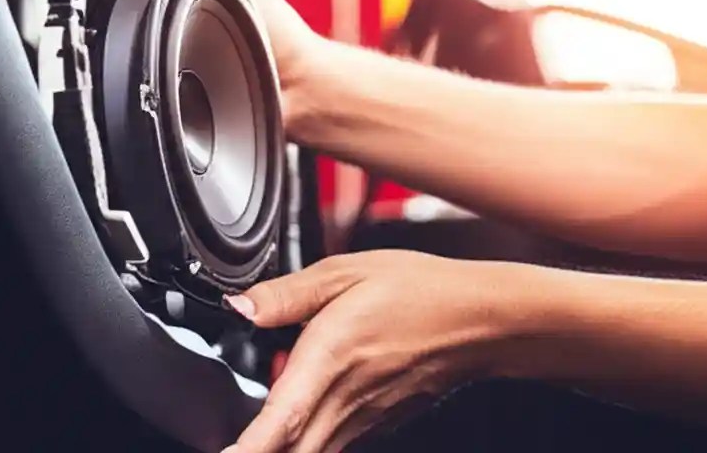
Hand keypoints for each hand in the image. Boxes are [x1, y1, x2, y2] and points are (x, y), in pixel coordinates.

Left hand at [221, 251, 525, 451]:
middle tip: (227, 448)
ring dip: (281, 448)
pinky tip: (292, 427)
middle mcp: (345, 399)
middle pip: (292, 451)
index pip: (281, 417)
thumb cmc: (419, 291)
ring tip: (254, 440)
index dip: (250, 446)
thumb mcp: (346, 272)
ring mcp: (363, 419)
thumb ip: (287, 294)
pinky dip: (305, 443)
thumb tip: (241, 306)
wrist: (480, 319)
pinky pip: (332, 444)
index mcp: (330, 358)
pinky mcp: (376, 424)